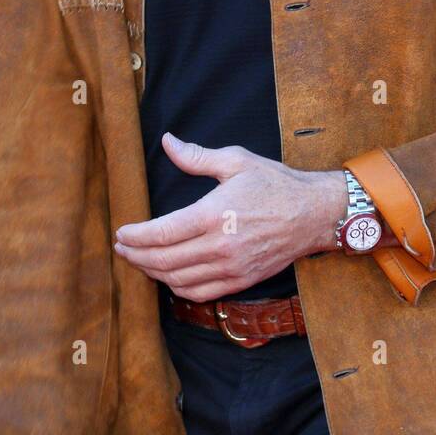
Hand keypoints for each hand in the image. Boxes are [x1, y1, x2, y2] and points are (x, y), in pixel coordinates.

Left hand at [113, 134, 347, 300]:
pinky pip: (201, 292)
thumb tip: (167, 142)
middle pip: (164, 260)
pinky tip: (168, 277)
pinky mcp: (241, 280)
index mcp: (214, 214)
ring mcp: (231, 268)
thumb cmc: (275, 184)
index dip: (136, 236)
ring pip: (179, 280)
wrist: (314, 214)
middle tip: (122, 248)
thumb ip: (196, 157)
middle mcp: (220, 246)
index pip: (163, 233)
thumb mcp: (236, 161)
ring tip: (139, 260)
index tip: (121, 233)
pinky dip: (178, 288)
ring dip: (153, 273)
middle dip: (136, 256)